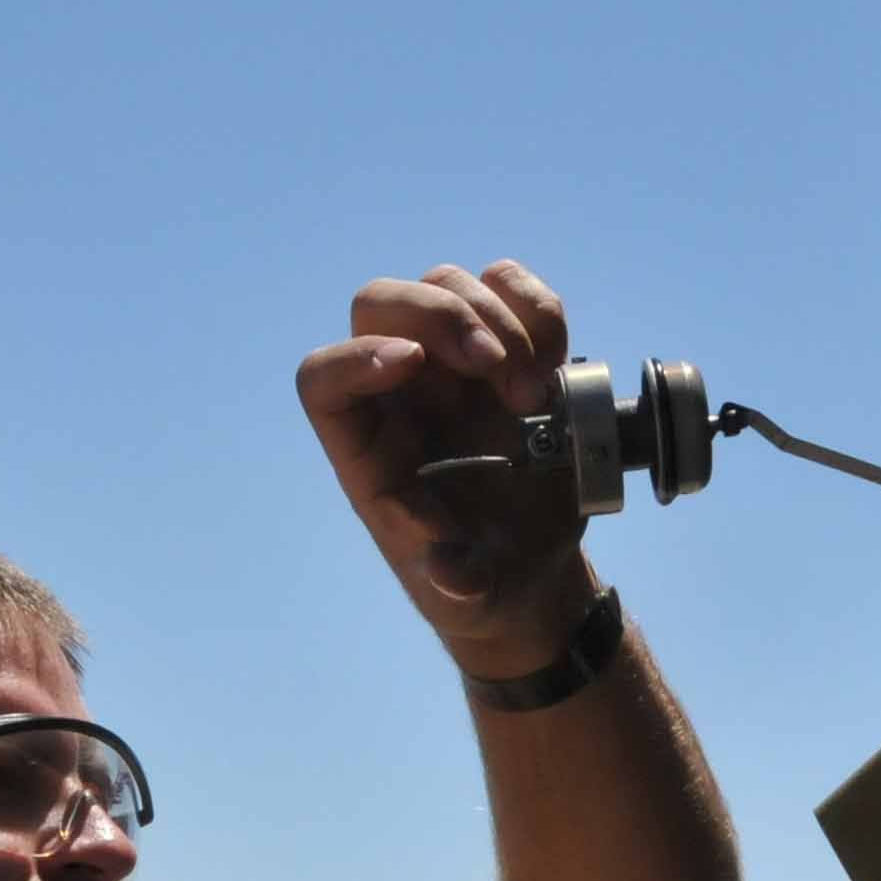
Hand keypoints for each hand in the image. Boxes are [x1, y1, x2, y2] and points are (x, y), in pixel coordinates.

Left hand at [296, 259, 601, 677]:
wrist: (533, 563)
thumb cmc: (481, 577)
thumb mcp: (468, 597)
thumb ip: (457, 584)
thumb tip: (451, 569)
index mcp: (366, 447)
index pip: (322, 379)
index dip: (352, 359)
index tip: (411, 362)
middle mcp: (399, 391)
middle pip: (380, 304)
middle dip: (441, 317)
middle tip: (496, 367)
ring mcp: (451, 363)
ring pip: (445, 283)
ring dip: (500, 322)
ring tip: (537, 396)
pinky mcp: (506, 348)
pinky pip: (508, 287)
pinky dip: (538, 311)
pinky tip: (558, 367)